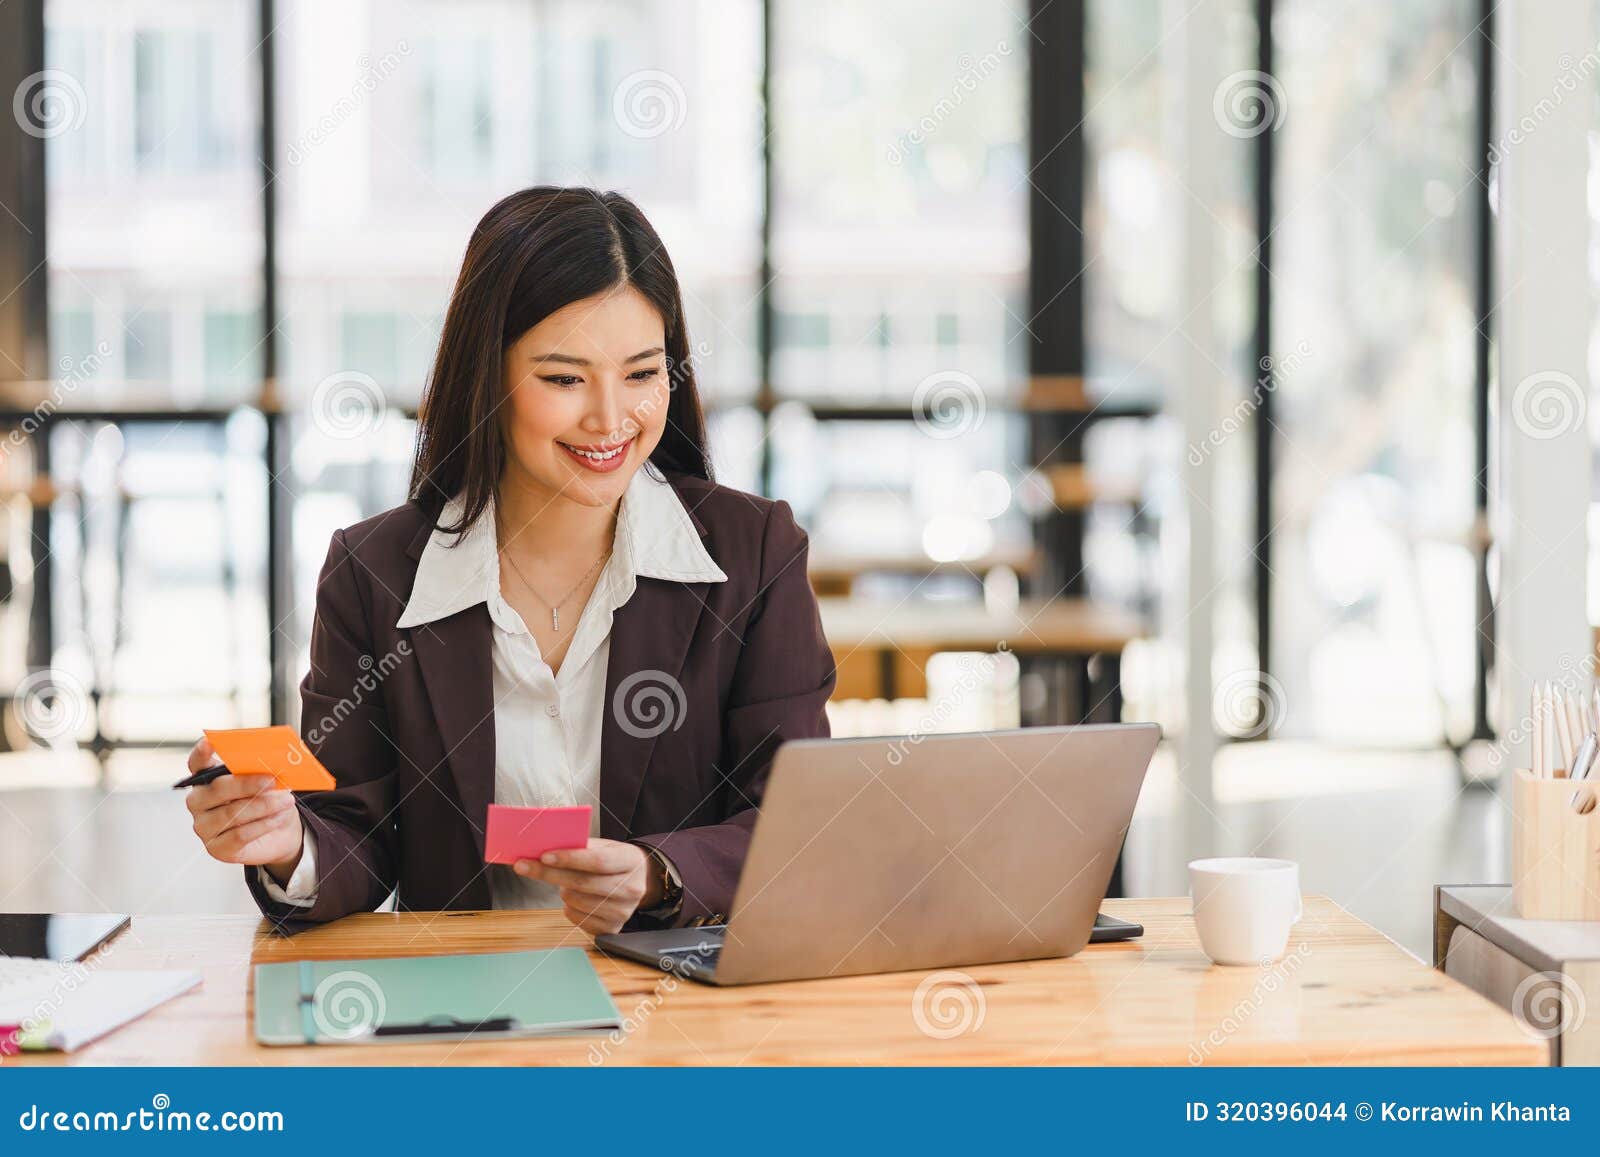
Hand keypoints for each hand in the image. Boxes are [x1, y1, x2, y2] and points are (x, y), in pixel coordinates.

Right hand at [183, 736, 303, 883]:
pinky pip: (239, 835)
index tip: (210, 743)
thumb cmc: (267, 799)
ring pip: (231, 813)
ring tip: (285, 800)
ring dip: (263, 806)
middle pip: (217, 789)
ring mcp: (204, 826)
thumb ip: (262, 769)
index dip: (201, 753)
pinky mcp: (216, 848)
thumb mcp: (268, 780)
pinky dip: (263, 824)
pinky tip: (279, 817)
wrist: (279, 832)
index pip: (197, 763)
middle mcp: (199, 802)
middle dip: (246, 783)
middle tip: (272, 780)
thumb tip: (272, 761)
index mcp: (207, 779)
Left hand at [516, 838, 661, 934]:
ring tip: (567, 882)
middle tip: (523, 866)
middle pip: (582, 882)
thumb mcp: (606, 846)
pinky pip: (577, 918)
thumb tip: (546, 846)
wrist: (638, 881)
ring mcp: (623, 912)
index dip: (569, 858)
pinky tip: (576, 898)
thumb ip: (582, 846)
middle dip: (549, 873)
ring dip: (562, 890)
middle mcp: (632, 889)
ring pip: (576, 901)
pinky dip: (569, 906)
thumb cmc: (614, 860)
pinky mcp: (612, 929)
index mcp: (631, 861)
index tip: (543, 855)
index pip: (597, 861)